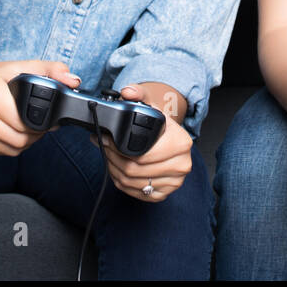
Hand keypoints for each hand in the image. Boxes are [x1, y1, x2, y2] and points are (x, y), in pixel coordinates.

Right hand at [0, 59, 79, 156]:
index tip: (43, 119)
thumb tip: (73, 81)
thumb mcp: (24, 66)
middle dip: (32, 135)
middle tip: (36, 126)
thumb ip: (52, 70)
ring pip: (8, 149)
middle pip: (15, 139)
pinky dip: (8, 146)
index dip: (38, 124)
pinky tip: (8, 131)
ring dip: (22, 143)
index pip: (20, 121)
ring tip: (23, 128)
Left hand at [96, 84, 193, 201]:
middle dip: (113, 158)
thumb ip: (138, 93)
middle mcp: (182, 164)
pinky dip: (123, 184)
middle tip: (104, 147)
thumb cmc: (159, 124)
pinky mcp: (165, 193)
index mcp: (181, 143)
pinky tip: (119, 171)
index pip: (142, 156)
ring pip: (133, 183)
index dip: (118, 149)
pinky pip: (138, 194)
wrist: (170, 139)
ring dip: (114, 171)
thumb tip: (127, 92)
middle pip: (135, 171)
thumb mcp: (150, 104)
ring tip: (108, 157)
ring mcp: (175, 182)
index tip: (106, 139)